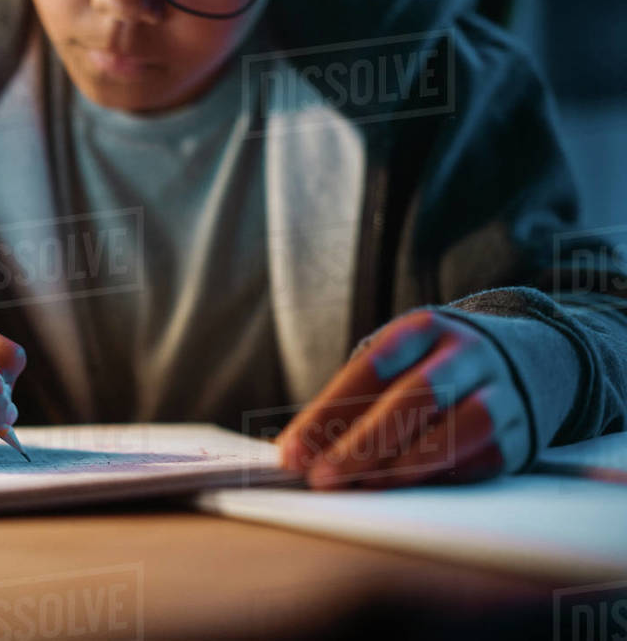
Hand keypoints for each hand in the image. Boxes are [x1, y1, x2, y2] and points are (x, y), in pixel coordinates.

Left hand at [276, 310, 517, 488]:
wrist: (526, 358)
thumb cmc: (429, 369)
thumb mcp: (392, 365)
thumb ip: (347, 403)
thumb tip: (298, 453)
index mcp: (422, 330)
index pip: (369, 369)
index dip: (327, 412)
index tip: (293, 452)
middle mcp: (466, 354)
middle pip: (415, 395)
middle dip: (362, 442)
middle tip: (323, 477)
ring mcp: (500, 391)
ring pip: (456, 428)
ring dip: (403, 464)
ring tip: (362, 486)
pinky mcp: (521, 432)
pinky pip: (478, 459)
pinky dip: (437, 477)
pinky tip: (402, 489)